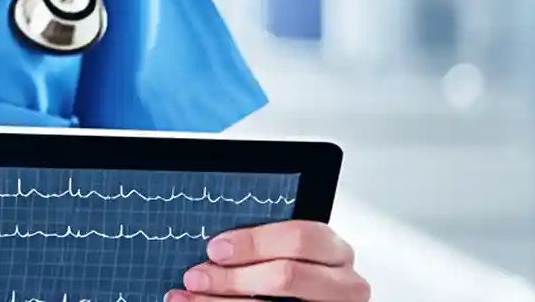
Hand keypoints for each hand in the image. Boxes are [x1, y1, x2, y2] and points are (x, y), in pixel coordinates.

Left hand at [168, 220, 369, 301]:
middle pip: (287, 276)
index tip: (215, 248)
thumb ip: (262, 246)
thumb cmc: (293, 272)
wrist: (307, 300)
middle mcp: (344, 284)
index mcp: (334, 251)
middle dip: (234, 278)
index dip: (254, 242)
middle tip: (196, 277)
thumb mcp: (286, 253)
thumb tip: (211, 246)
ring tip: (190, 298)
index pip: (300, 238)